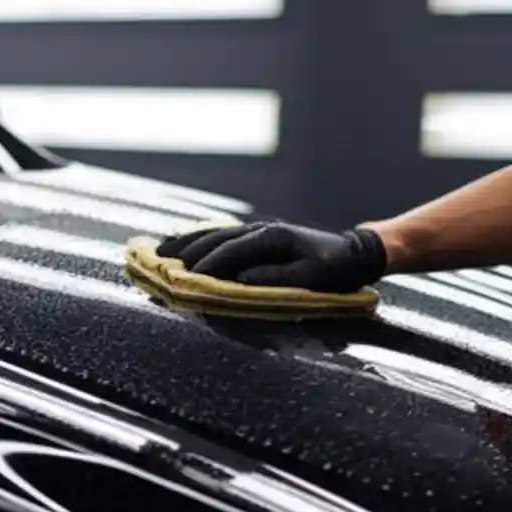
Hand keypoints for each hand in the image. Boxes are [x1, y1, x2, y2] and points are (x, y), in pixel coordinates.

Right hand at [156, 222, 388, 292]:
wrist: (355, 253)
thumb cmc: (334, 270)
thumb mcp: (311, 278)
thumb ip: (275, 279)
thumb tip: (239, 282)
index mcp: (272, 237)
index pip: (229, 250)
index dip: (204, 266)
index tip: (182, 280)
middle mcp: (260, 229)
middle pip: (213, 238)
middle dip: (184, 252)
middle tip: (156, 265)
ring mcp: (257, 230)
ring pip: (213, 234)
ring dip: (185, 243)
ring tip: (158, 251)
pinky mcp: (257, 237)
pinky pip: (220, 236)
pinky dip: (198, 240)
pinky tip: (182, 244)